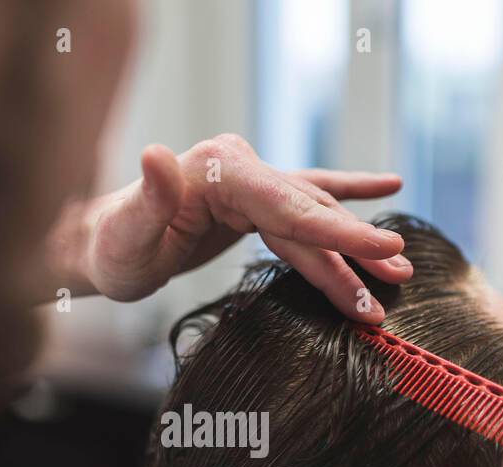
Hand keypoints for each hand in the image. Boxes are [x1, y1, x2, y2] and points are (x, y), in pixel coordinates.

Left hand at [50, 134, 411, 320]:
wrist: (101, 246)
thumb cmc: (111, 247)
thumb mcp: (124, 232)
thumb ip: (148, 196)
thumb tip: (155, 155)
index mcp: (218, 170)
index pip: (289, 204)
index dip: (337, 231)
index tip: (381, 247)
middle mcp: (239, 168)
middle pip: (309, 212)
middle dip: (356, 248)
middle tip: (402, 272)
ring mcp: (248, 183)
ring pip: (312, 219)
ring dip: (352, 250)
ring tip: (399, 274)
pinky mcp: (252, 203)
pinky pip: (305, 205)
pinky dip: (343, 202)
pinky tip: (386, 187)